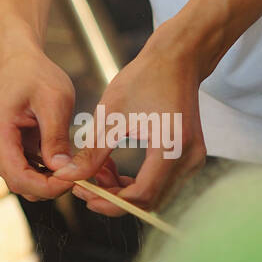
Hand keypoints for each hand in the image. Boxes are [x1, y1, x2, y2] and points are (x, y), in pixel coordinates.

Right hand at [0, 48, 79, 200]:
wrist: (19, 63)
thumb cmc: (34, 75)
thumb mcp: (54, 100)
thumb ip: (56, 136)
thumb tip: (62, 169)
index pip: (20, 177)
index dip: (49, 186)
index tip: (75, 179)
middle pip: (21, 184)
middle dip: (52, 184)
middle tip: (80, 170)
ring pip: (24, 183)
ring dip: (49, 179)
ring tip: (71, 160)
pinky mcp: (2, 154)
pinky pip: (24, 174)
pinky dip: (44, 172)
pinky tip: (60, 157)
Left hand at [51, 29, 206, 215]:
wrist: (178, 59)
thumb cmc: (146, 78)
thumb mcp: (112, 115)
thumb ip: (92, 152)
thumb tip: (69, 177)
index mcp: (171, 147)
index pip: (142, 195)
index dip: (110, 202)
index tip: (85, 194)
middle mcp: (189, 159)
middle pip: (150, 201)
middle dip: (114, 198)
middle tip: (86, 184)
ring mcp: (192, 160)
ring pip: (154, 196)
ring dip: (123, 191)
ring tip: (97, 169)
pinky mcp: (188, 158)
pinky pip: (160, 184)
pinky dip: (134, 182)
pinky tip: (112, 166)